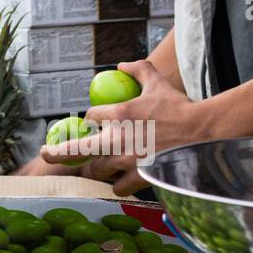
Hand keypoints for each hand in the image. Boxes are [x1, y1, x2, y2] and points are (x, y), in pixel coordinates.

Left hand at [36, 59, 211, 195]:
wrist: (204, 131)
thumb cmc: (181, 107)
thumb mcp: (157, 83)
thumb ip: (138, 70)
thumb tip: (121, 65)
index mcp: (119, 113)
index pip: (90, 117)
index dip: (90, 120)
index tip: (93, 123)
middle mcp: (117, 138)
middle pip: (75, 150)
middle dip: (58, 153)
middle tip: (47, 154)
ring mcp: (126, 160)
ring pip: (96, 170)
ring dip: (97, 167)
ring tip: (102, 165)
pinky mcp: (138, 177)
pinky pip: (117, 187)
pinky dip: (117, 184)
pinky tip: (120, 180)